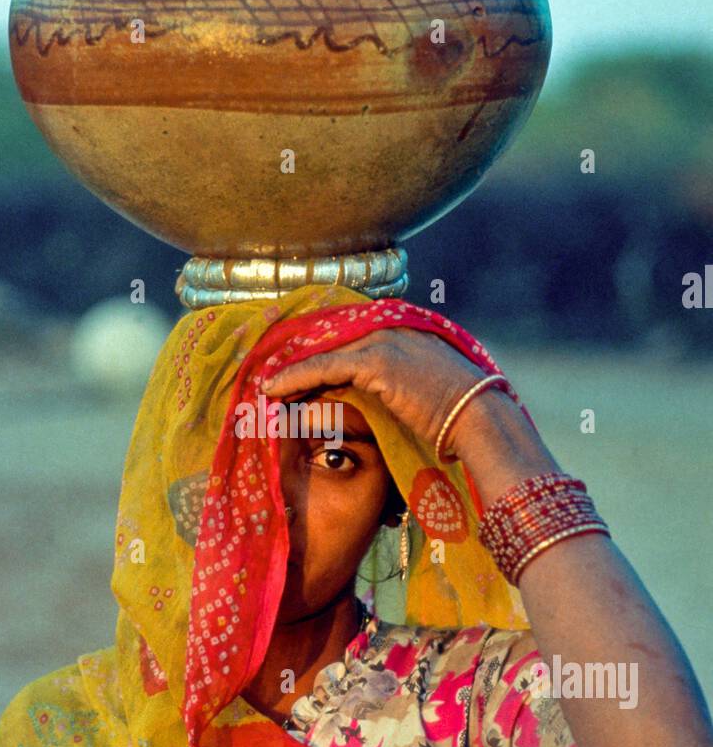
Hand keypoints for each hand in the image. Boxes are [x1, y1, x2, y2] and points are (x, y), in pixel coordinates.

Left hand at [261, 327, 485, 448]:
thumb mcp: (424, 391)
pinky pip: (323, 368)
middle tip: (268, 373)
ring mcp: (384, 340)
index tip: (290, 367)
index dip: (316, 352)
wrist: (480, 419)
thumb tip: (380, 396)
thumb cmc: (460, 416)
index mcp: (404, 329)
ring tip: (265, 385)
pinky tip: (274, 390)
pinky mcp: (376, 360)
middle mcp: (391, 327)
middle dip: (298, 357)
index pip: (347, 336)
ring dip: (290, 370)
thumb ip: (398, 383)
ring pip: (322, 352)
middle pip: (330, 338)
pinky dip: (295, 378)